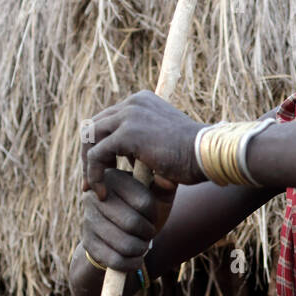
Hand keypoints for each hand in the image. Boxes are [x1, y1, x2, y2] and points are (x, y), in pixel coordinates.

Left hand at [81, 90, 204, 197]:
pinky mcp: (127, 133)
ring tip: (92, 189)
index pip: (107, 121)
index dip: (99, 146)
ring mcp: (128, 115)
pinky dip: (94, 175)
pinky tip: (102, 193)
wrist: (207, 154)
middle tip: (89, 183)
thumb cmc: (194, 157)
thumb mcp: (164, 144)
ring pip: (90, 139)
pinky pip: (97, 155)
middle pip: (93, 127)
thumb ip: (144, 146)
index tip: (102, 171)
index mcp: (140, 102)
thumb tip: (132, 162)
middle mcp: (132, 103)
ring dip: (87, 166)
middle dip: (88, 156)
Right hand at [81, 166, 175, 271]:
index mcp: (113, 178)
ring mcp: (88, 221)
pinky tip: (134, 258)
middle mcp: (95, 197)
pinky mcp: (88, 244)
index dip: (153, 215)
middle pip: (133, 224)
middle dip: (147, 233)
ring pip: (126, 245)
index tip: (150, 216)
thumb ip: (165, 186)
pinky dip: (133, 263)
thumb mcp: (155, 196)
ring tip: (141, 244)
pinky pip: (117, 261)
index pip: (144, 203)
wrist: (116, 235)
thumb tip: (169, 179)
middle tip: (147, 233)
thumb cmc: (140, 211)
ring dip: (141, 249)